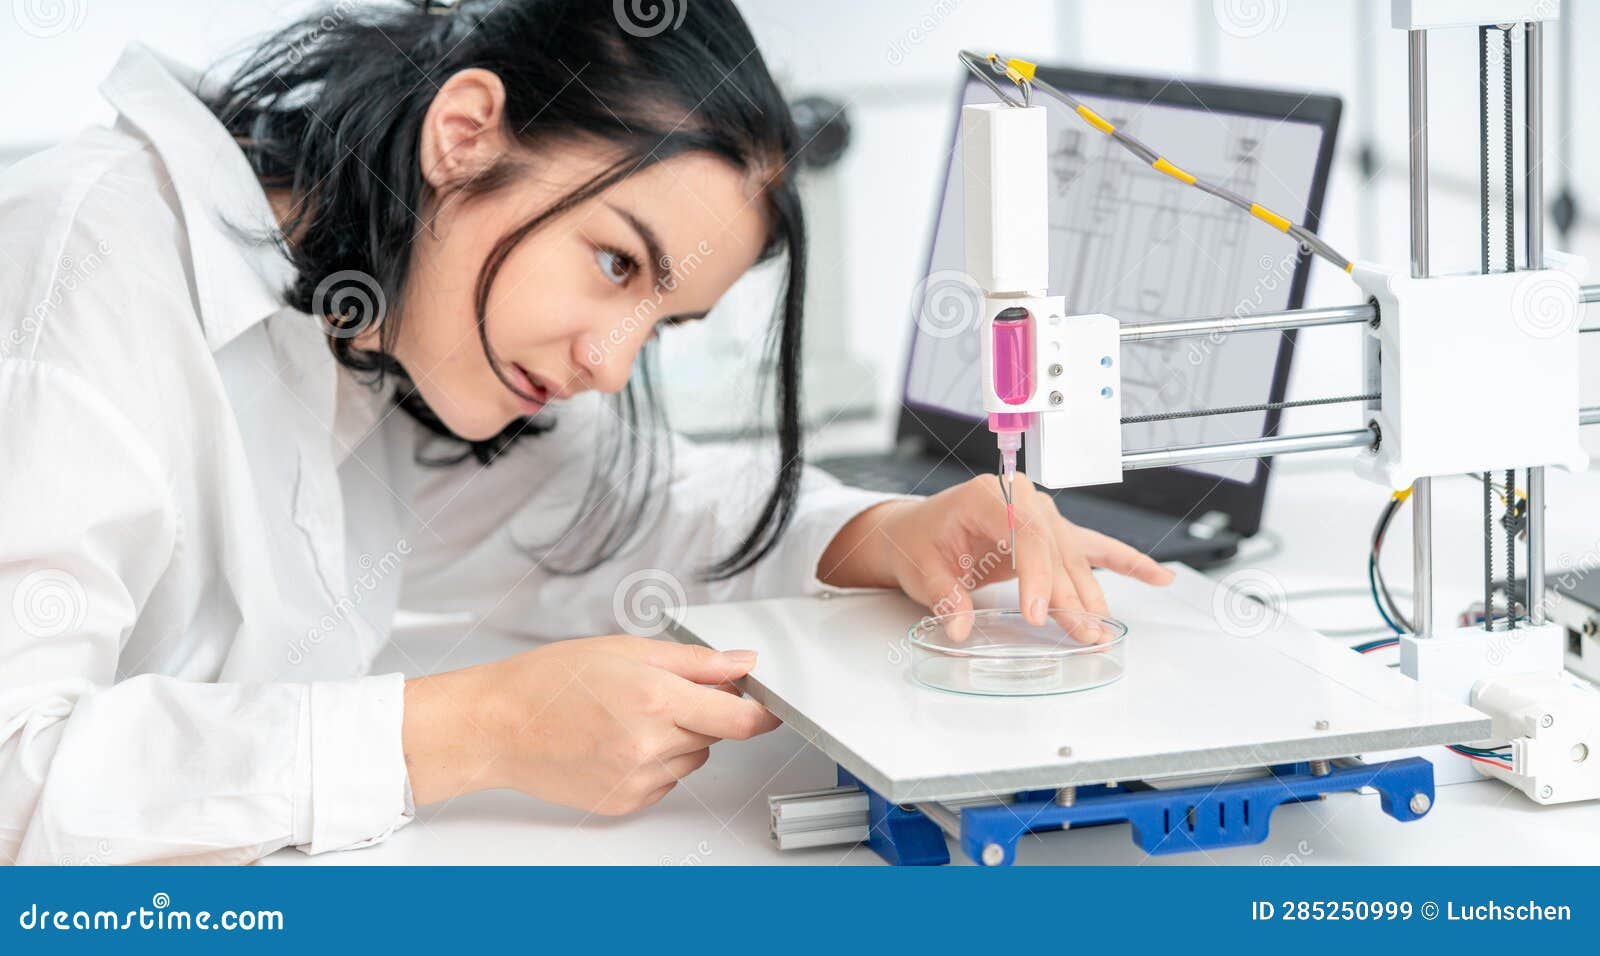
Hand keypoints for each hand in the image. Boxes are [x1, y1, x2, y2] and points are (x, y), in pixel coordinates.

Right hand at [402, 635, 779, 813]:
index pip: (739, 718)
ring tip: (629, 717)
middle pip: (715, 734)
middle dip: (701, 711)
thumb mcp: (626, 650)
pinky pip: (667, 782)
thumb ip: (693, 662)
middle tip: (657, 692)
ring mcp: (637, 779)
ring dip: (679, 739)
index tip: (770, 705)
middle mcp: (649, 745)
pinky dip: (656, 763)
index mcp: (654, 699)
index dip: (761, 711)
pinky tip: (618, 742)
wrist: (498, 726)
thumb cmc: (549, 683)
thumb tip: (741, 664)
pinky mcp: (625, 802)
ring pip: (692, 759)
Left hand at [818, 476, 1174, 640]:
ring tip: (1103, 631)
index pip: (1024, 533)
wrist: (918, 530)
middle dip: (1070, 596)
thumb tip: (958, 624)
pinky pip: (1096, 548)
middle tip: (1082, 634)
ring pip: (1075, 558)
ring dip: (1091, 596)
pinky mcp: (1053, 536)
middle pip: (1056, 550)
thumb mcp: (921, 567)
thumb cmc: (920, 540)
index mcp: (987, 496)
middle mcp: (1021, 500)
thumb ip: (943, 594)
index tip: (1036, 613)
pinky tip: (1158, 577)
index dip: (1036, 575)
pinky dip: (1128, 563)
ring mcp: (1042, 517)